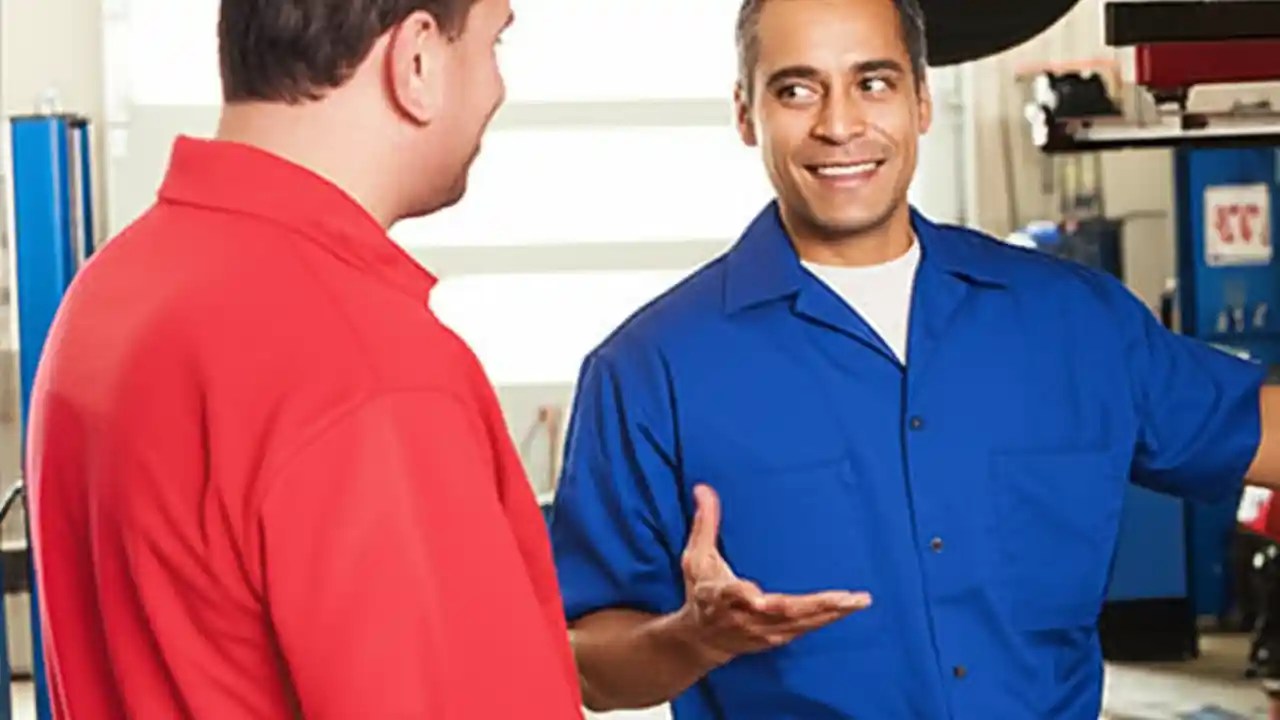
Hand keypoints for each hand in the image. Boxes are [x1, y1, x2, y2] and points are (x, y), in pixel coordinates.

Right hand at [675, 484, 871, 665]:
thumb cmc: (701, 591)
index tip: (756, 597)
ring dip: (830, 613)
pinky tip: (848, 609)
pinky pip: (805, 629)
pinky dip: (826, 620)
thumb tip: (703, 488)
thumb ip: (704, 523)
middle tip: (845, 597)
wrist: (701, 639)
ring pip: (799, 623)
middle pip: (781, 611)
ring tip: (859, 600)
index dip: (743, 595)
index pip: (730, 594)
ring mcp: (761, 630)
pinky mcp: (774, 638)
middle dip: (814, 606)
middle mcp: (742, 616)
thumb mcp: (696, 557)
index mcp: (719, 594)